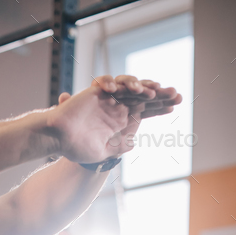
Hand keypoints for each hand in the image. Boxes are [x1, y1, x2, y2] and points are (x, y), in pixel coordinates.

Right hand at [46, 74, 180, 163]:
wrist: (58, 142)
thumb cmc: (77, 148)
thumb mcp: (103, 151)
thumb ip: (118, 146)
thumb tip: (134, 143)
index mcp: (119, 119)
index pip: (144, 110)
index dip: (159, 108)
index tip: (175, 107)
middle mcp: (115, 106)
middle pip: (142, 96)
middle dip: (160, 94)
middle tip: (176, 94)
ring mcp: (106, 98)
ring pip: (128, 87)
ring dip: (141, 88)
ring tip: (151, 93)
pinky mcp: (93, 93)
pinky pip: (107, 83)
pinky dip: (115, 85)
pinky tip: (123, 91)